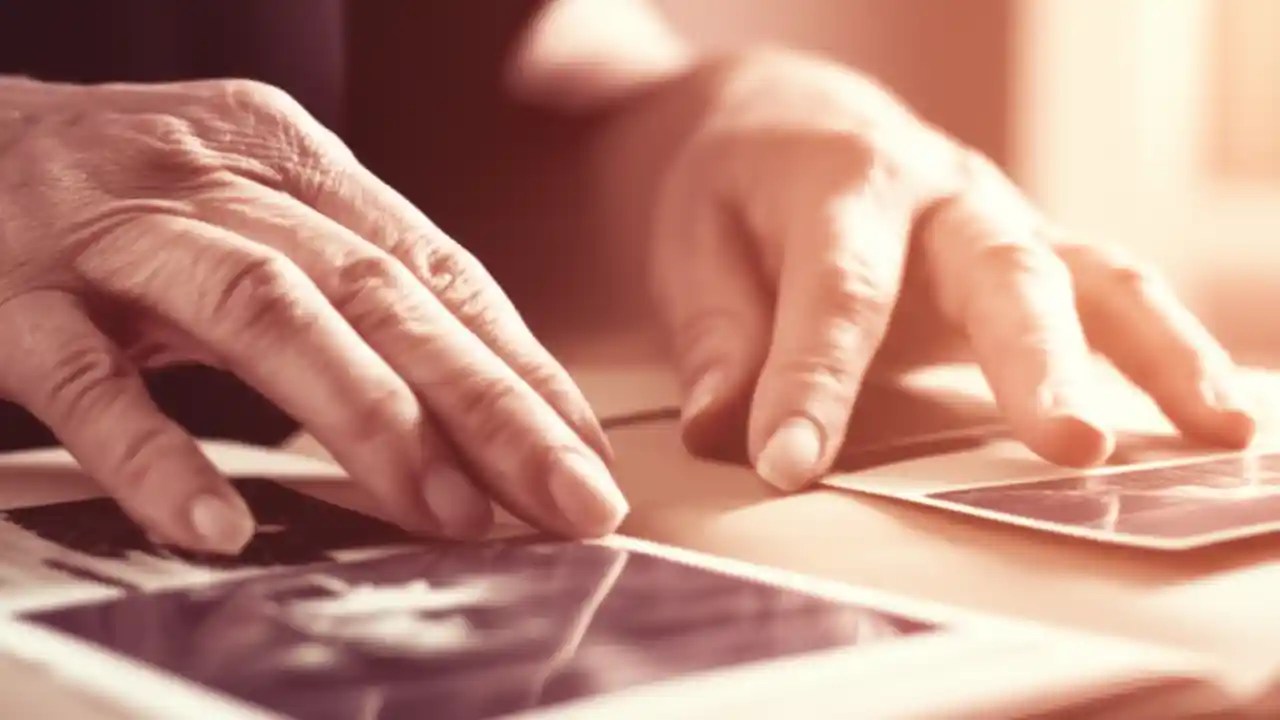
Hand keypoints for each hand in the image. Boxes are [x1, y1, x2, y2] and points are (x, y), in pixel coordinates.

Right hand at [0, 78, 624, 552]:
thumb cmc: (123, 201)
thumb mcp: (252, 213)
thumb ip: (349, 288)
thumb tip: (471, 407)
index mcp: (291, 161)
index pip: (435, 268)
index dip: (518, 364)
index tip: (583, 452)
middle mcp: (216, 182)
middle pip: (381, 289)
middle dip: (487, 403)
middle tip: (565, 497)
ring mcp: (115, 235)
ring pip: (266, 310)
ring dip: (368, 418)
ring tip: (444, 513)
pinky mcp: (10, 298)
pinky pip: (87, 379)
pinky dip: (159, 454)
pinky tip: (219, 525)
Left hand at [647, 52, 1254, 489]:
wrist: (781, 118)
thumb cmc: (732, 184)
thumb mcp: (692, 243)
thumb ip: (717, 334)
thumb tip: (721, 431)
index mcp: (841, 181)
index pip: (838, 291)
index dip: (815, 384)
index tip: (789, 467)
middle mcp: (939, 194)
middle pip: (1001, 271)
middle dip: (1036, 360)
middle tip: (1068, 445)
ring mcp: (999, 221)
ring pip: (1092, 276)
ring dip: (1159, 353)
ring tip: (1213, 432)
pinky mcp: (1032, 253)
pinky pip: (1110, 295)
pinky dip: (1164, 352)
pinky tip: (1207, 419)